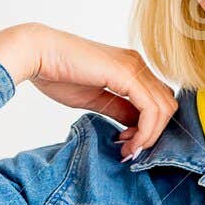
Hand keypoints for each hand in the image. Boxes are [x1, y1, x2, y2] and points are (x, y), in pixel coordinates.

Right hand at [0, 24, 178, 158]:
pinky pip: (151, 108)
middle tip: (130, 151)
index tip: (129, 145)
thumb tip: (136, 128)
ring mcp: (135, 67)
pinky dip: (145, 131)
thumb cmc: (57, 73)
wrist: (37, 53)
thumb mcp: (95, 98)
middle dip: (153, 134)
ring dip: (149, 136)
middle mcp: (138, 64)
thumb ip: (119, 110)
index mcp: (131, 68)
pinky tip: (129, 142)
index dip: (150, 128)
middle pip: (167, 105)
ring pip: (164, 108)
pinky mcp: (127, 74)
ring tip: (128, 150)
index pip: (158, 101)